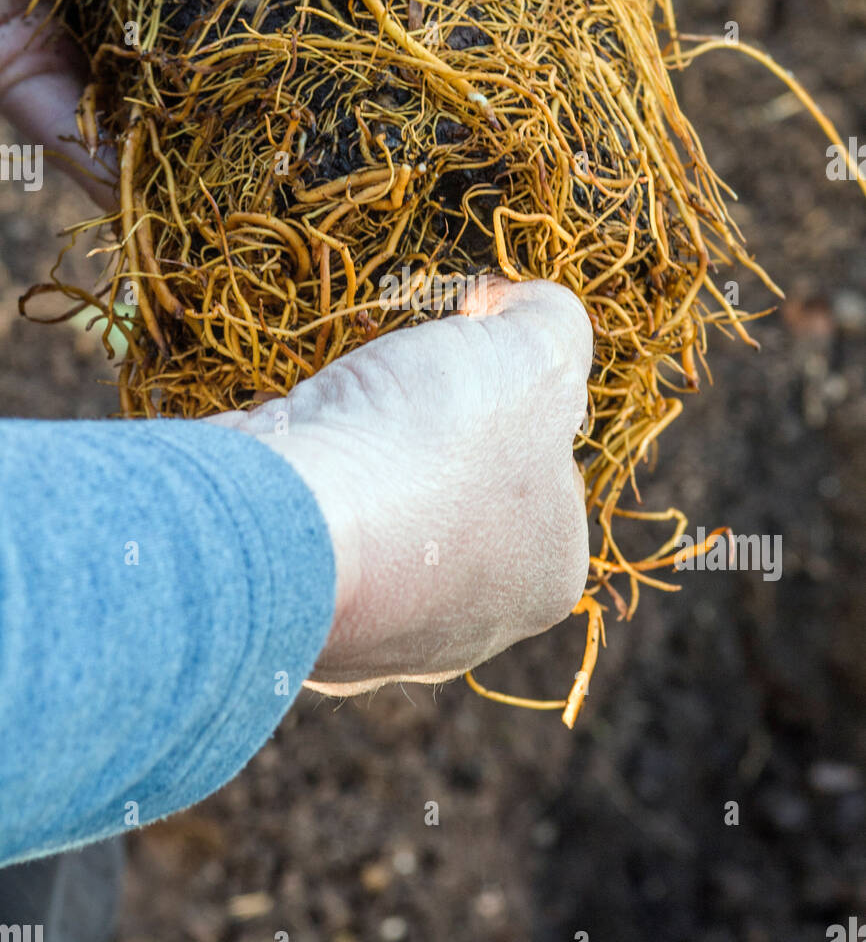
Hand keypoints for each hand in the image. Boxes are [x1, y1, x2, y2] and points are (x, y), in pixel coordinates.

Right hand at [209, 278, 591, 694]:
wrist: (288, 519)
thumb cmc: (434, 445)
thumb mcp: (536, 351)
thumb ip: (554, 323)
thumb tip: (527, 309)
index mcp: (546, 576)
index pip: (542, 468)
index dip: (507, 394)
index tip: (465, 360)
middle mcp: (466, 626)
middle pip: (457, 494)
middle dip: (427, 433)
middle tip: (400, 389)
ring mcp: (371, 633)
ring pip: (376, 514)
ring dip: (358, 455)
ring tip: (340, 415)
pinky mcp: (288, 612)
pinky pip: (307, 529)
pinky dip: (300, 480)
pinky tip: (294, 451)